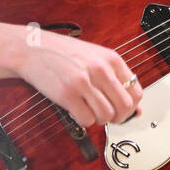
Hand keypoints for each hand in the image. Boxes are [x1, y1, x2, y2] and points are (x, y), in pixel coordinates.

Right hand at [16, 27, 143, 128]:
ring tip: (89, 111)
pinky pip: (86, 120)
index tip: (121, 111)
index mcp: (111, 59)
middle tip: (106, 116)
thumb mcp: (96, 58)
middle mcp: (101, 69)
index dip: (131, 107)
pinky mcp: (67, 94)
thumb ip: (115, 79)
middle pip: (125, 107)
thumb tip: (135, 108)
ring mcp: (84, 82)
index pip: (136, 92)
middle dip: (117, 117)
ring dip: (99, 120)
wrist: (33, 48)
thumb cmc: (64, 54)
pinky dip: (84, 120)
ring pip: (107, 116)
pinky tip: (77, 110)